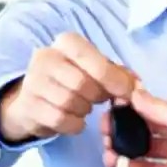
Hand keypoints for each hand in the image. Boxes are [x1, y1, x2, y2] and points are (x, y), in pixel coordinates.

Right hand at [0, 32, 136, 143]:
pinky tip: (74, 119)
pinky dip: (73, 124)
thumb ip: (119, 74)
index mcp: (66, 42)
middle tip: (99, 99)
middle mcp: (46, 57)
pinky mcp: (28, 106)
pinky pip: (60, 119)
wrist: (33, 98)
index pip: (92, 59)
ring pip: (70, 103)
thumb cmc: (71, 79)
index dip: (113, 79)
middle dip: (97, 96)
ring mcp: (33, 82)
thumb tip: (138, 87)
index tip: (127, 94)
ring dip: (84, 110)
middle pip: (82, 84)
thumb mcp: (95, 69)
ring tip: (84, 107)